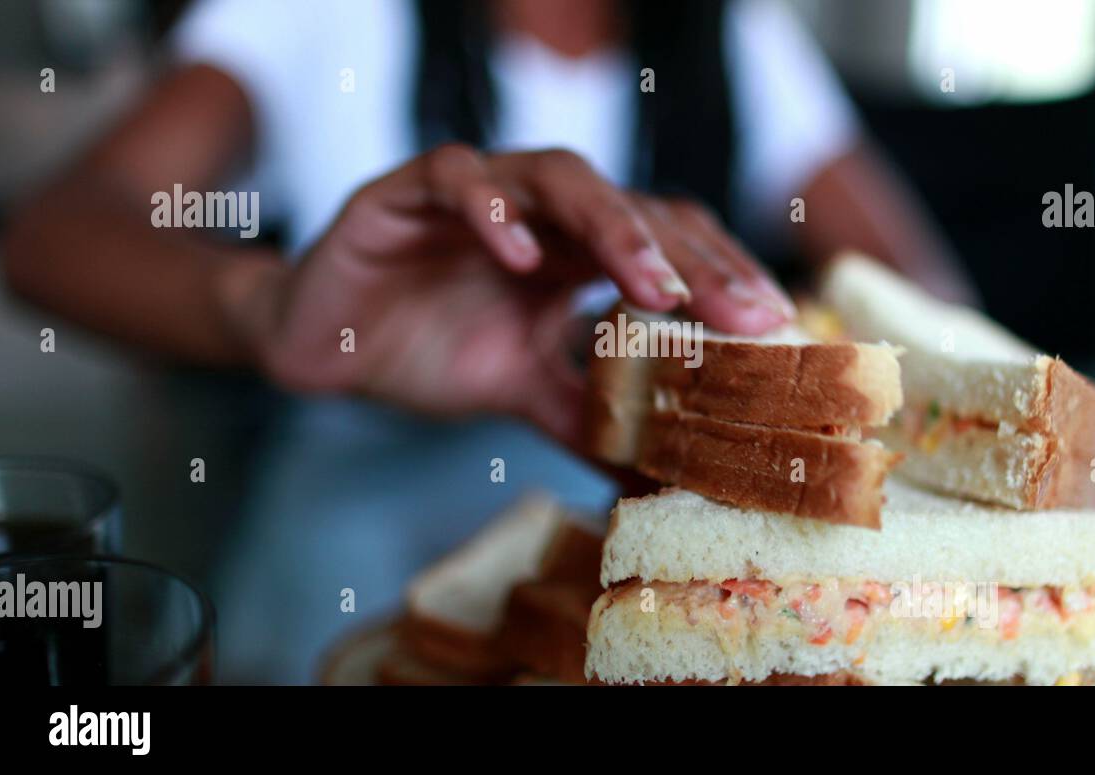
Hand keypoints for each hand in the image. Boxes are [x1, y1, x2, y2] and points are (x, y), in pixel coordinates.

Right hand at [231, 145, 794, 444]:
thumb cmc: (430, 352)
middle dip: (689, 258)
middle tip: (740, 310)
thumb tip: (663, 471)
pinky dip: (489, 210)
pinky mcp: (406, 193)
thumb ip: (591, 415)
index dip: (718, 276)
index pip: (664, 245)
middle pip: (630, 208)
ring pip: (558, 178)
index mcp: (576, 251)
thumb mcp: (528, 390)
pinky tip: (521, 257)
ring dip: (612, 226)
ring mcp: (477, 196)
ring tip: (653, 282)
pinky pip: (454, 178)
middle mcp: (539, 214)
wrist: (325, 347)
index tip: (769, 325)